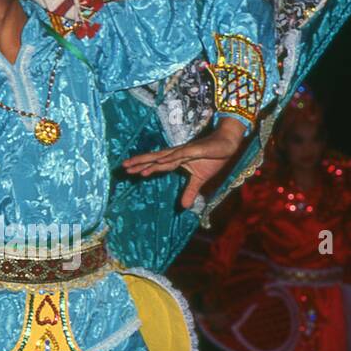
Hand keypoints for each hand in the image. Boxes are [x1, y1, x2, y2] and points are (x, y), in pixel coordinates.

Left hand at [121, 116, 250, 210]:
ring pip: (164, 156)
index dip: (143, 167)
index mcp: (176, 160)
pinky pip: (181, 154)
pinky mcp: (195, 149)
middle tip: (123, 167)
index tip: (128, 171)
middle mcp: (177, 154)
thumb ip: (190, 191)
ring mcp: (185, 151)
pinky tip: (160, 160)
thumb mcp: (200, 179)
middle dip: (139, 162)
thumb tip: (184, 207)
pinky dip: (170, 157)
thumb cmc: (212, 158)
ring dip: (150, 160)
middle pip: (155, 159)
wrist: (227, 144)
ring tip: (136, 164)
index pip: (156, 165)